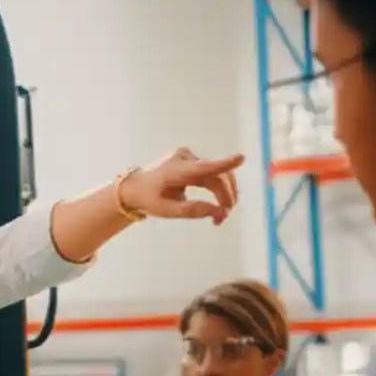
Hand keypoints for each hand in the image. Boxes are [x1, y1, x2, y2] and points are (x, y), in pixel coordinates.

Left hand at [118, 147, 242, 224]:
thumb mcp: (167, 210)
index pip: (204, 167)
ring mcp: (190, 157)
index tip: (241, 158)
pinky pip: (213, 173)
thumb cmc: (149, 199)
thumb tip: (219, 212)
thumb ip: (192, 211)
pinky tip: (217, 205)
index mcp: (175, 170)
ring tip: (220, 216)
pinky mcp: (193, 160)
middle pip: (216, 176)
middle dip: (226, 198)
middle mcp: (185, 158)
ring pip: (218, 174)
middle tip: (222, 219)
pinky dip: (218, 189)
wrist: (134, 186)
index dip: (225, 164)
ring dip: (225, 194)